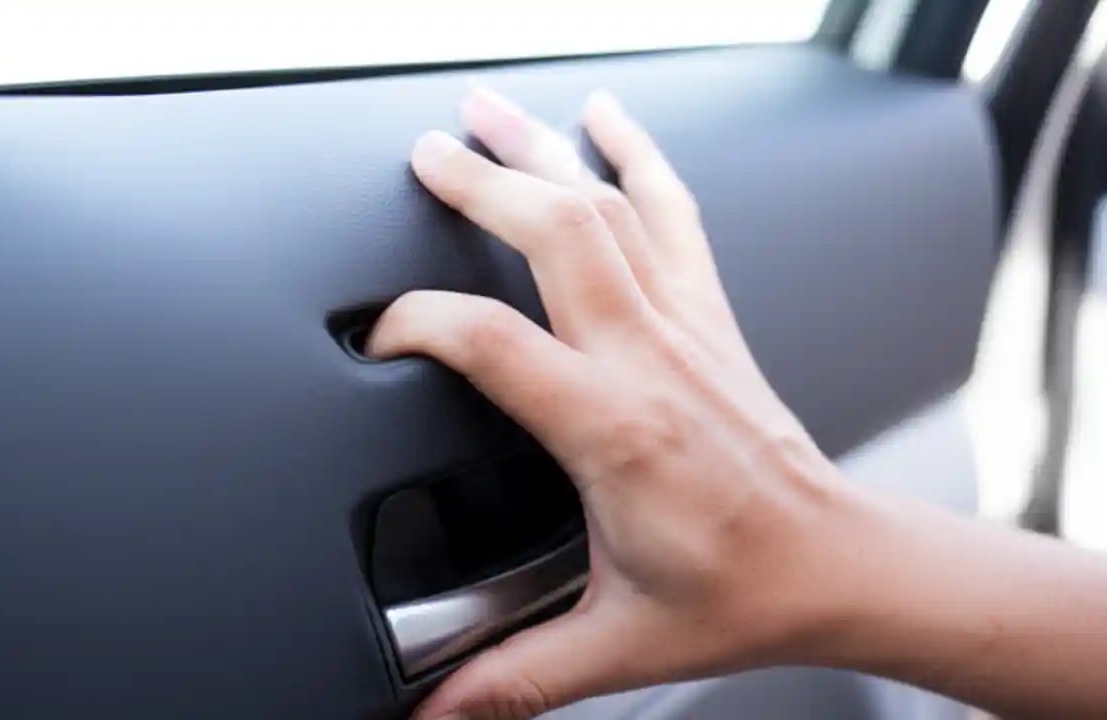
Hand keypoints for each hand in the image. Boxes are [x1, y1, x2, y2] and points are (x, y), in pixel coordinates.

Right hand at [367, 87, 847, 718]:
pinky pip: (672, 214)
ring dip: (544, 150)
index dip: (416, 322)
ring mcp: (684, 326)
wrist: (837, 565)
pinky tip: (608, 122)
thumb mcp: (615, 643)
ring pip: (609, 205)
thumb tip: (430, 713)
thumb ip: (512, 677)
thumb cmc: (741, 593)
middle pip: (556, 231)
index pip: (489, 341)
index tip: (379, 333)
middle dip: (482, 180)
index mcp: (612, 429)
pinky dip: (638, 157)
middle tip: (425, 152)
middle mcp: (649, 358)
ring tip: (487, 111)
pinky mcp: (709, 316)